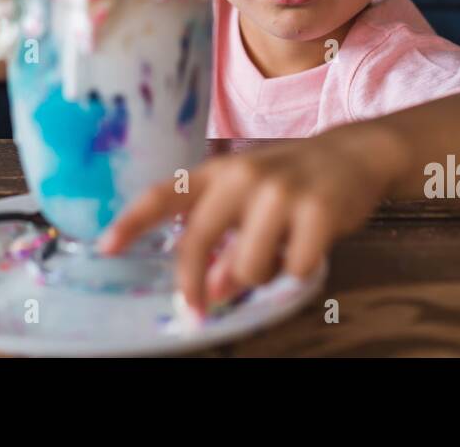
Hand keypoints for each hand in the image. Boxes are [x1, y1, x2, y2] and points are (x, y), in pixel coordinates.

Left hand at [96, 126, 401, 317]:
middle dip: (193, 283)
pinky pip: (294, 269)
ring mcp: (281, 191)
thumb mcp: (248, 196)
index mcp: (219, 171)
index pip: (165, 193)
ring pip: (247, 267)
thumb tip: (208, 291)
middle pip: (199, 242)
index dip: (132, 221)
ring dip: (261, 273)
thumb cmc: (290, 182)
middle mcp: (244, 175)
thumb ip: (222, 237)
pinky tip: (310, 243)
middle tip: (195, 307)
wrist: (353, 153)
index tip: (106, 247)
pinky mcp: (317, 210)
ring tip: (279, 250)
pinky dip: (300, 268)